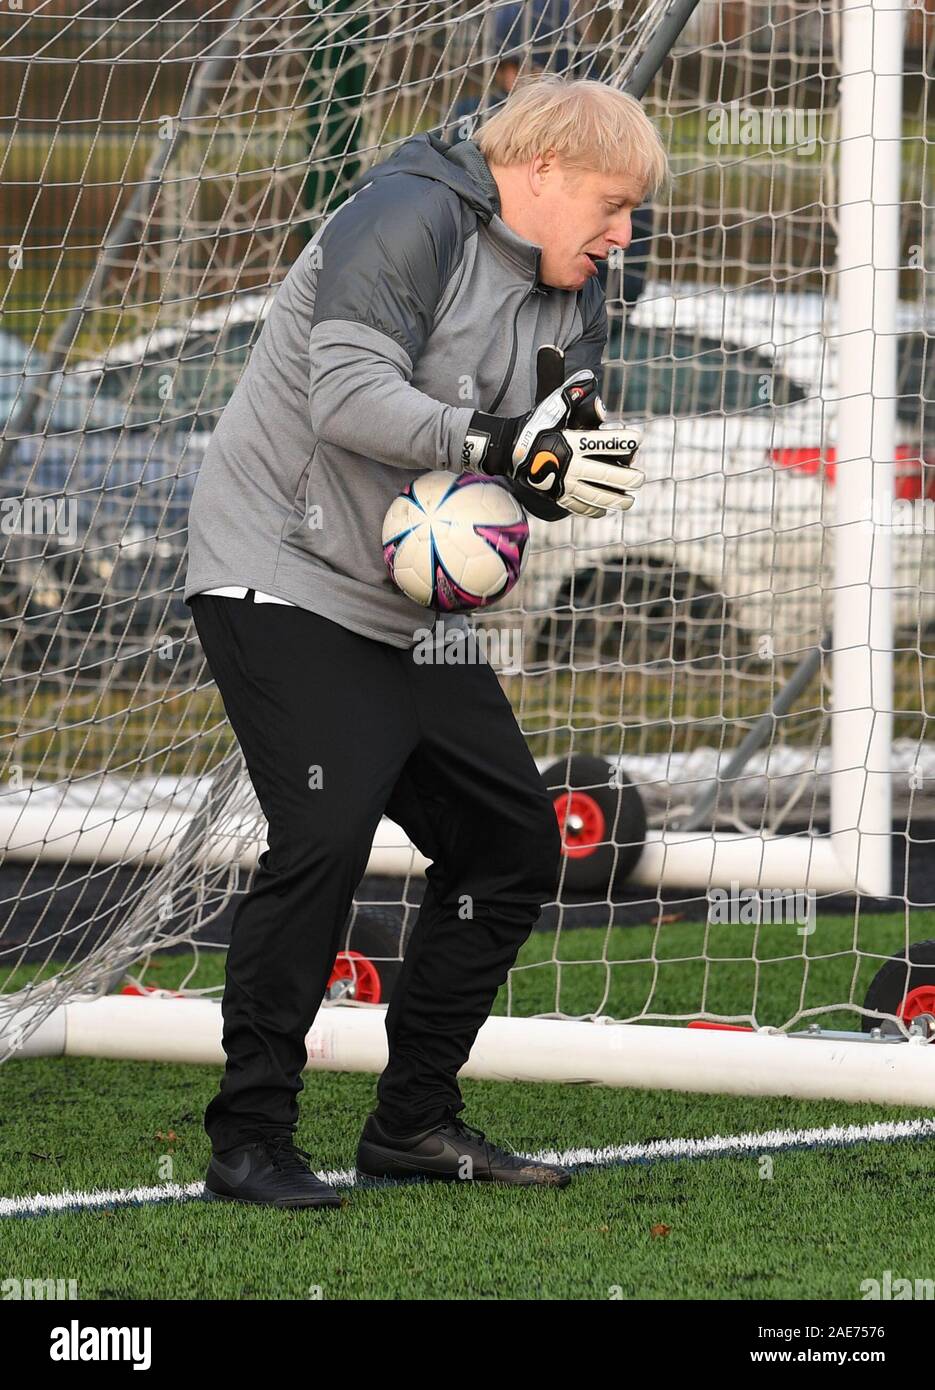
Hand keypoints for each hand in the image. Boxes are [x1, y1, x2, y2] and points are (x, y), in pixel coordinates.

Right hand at [464, 345, 643, 519]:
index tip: (638, 439)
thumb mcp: (553, 405)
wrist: (510, 450)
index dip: (625, 441)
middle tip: (640, 479)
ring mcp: (565, 483)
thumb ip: (572, 392)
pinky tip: (606, 509)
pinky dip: (595, 509)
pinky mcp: (558, 495)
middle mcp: (571, 464)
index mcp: (574, 441)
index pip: (607, 442)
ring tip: (629, 500)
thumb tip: (590, 376)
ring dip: (617, 499)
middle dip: (628, 478)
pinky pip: (580, 506)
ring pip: (598, 496)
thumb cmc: (536, 424)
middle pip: (608, 475)